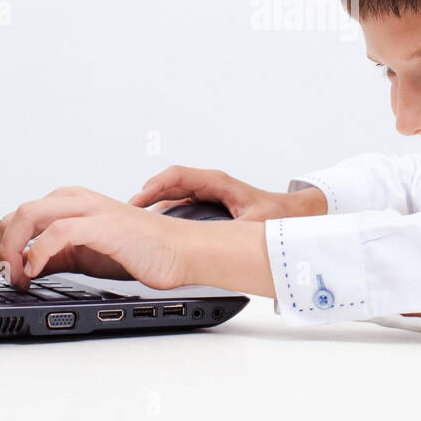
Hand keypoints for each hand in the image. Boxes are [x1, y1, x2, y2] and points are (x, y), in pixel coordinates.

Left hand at [0, 186, 190, 291]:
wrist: (178, 251)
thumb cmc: (138, 251)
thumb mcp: (83, 255)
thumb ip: (54, 256)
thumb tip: (22, 269)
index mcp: (68, 204)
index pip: (16, 219)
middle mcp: (73, 200)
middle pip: (15, 215)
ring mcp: (88, 209)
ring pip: (28, 215)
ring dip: (10, 248)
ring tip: (12, 278)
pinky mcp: (102, 224)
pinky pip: (58, 231)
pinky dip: (38, 252)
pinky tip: (33, 273)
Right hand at [128, 165, 326, 221]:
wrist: (293, 214)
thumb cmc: (277, 215)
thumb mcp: (256, 223)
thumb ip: (239, 233)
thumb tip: (227, 244)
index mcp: (218, 183)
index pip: (179, 176)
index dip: (157, 185)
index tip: (140, 198)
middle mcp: (210, 186)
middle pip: (170, 183)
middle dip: (147, 195)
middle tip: (127, 211)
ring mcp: (207, 194)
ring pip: (173, 193)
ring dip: (153, 202)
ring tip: (134, 217)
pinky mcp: (207, 204)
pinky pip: (179, 202)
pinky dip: (163, 209)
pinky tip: (153, 223)